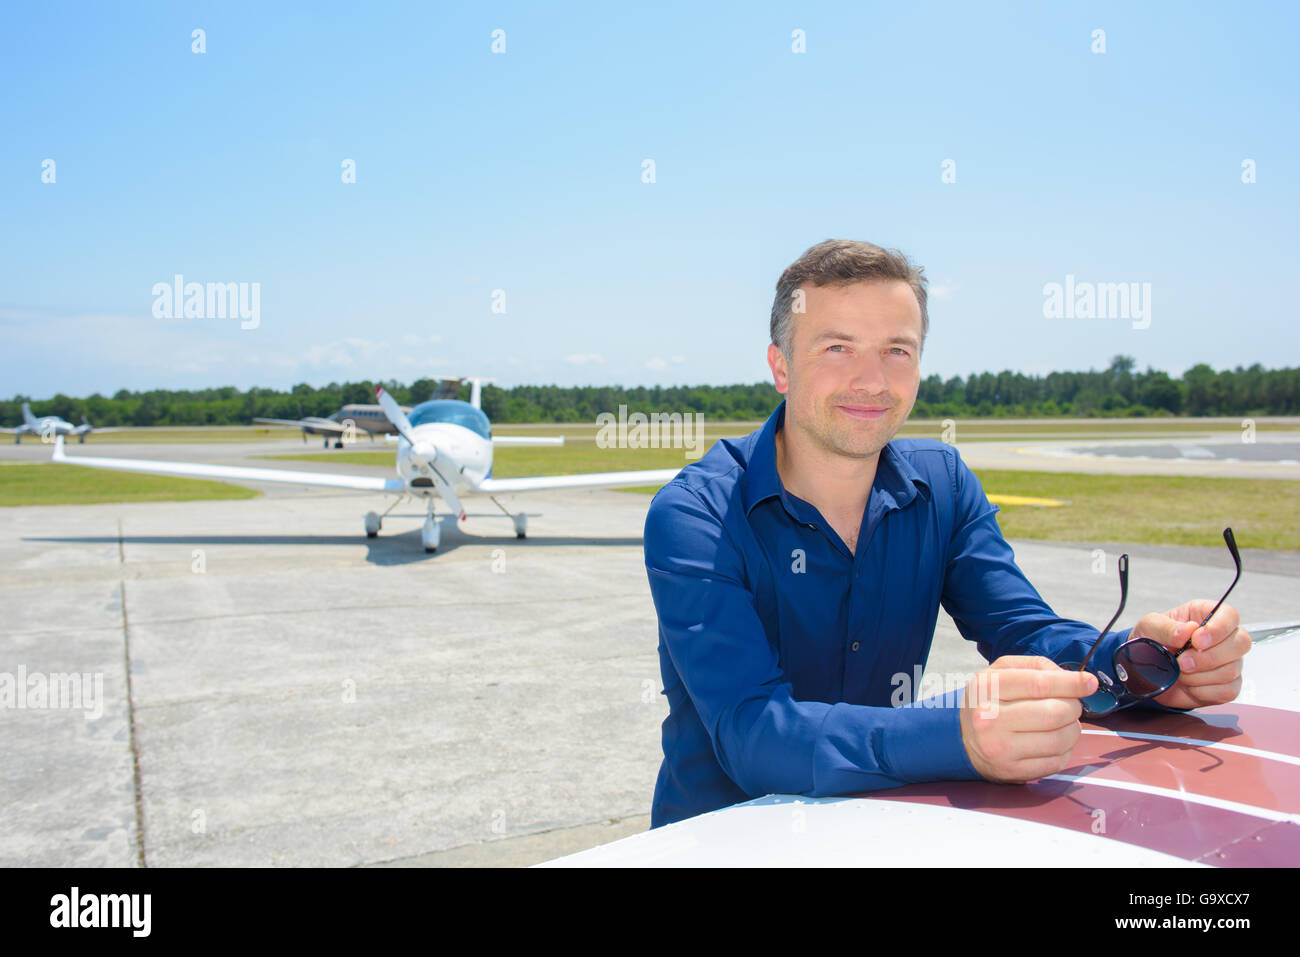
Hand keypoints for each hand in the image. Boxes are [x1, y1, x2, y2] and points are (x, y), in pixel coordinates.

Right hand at [959, 656, 1097, 782]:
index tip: (1090, 682)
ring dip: (1073, 730)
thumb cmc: (988, 702)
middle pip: (1054, 712)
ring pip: (1060, 739)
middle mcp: (990, 719)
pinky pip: (1056, 762)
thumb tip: (1072, 678)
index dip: (1071, 683)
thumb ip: (1035, 666)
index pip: (1039, 684)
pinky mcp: (1012, 771)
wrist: (961, 740)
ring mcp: (1001, 748)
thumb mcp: (1000, 672)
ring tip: (1065, 724)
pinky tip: (1055, 742)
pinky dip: (1065, 751)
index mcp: (987, 688)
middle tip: (1071, 705)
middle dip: (1073, 707)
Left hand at [1130, 600, 1250, 709]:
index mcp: (1206, 615)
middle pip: (1241, 643)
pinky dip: (1203, 691)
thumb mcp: (1149, 627)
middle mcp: (1223, 637)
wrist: (1146, 671)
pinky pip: (1227, 691)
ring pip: (1232, 670)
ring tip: (1180, 672)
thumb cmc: (1152, 643)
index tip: (1196, 640)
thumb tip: (1187, 631)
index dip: (1218, 629)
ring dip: (1200, 676)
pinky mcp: (1228, 685)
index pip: (1229, 615)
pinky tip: (1189, 685)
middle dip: (1209, 657)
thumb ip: (1166, 627)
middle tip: (1183, 662)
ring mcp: (1229, 662)